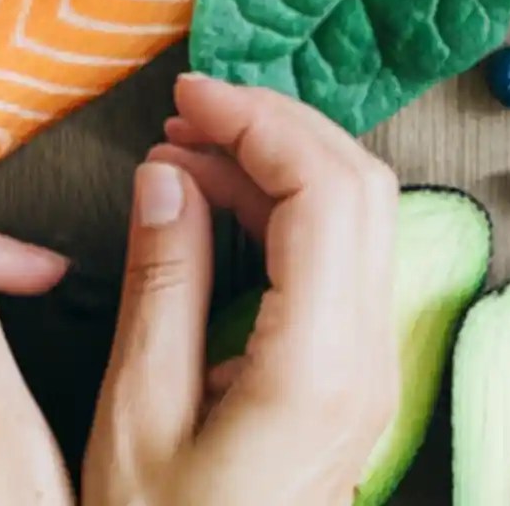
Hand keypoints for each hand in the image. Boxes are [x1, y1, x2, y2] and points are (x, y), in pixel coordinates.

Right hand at [83, 74, 400, 505]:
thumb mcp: (139, 412)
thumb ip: (163, 284)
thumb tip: (169, 178)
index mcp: (314, 364)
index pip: (324, 192)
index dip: (259, 122)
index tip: (188, 98)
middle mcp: (366, 358)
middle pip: (360, 187)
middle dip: (275, 127)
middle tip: (187, 113)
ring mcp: (370, 365)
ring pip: (357, 215)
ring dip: (280, 163)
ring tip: (188, 152)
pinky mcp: (353, 371)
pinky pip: (339, 257)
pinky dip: (284, 209)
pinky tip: (219, 204)